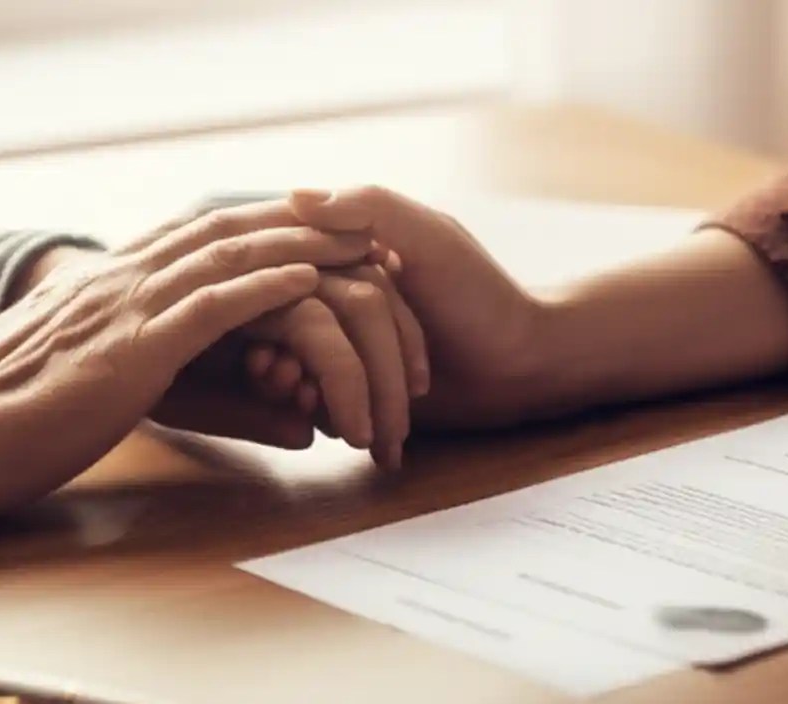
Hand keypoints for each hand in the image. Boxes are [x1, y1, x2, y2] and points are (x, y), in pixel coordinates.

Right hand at [0, 217, 371, 536]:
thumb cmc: (6, 421)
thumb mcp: (71, 379)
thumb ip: (124, 370)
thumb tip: (150, 376)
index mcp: (104, 286)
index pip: (192, 238)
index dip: (255, 226)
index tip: (309, 221)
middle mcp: (117, 282)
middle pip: (221, 232)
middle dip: (293, 219)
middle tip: (353, 214)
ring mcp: (123, 310)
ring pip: (224, 258)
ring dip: (296, 244)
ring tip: (353, 237)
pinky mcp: (129, 350)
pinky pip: (207, 307)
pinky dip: (261, 288)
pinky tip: (305, 279)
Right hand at [267, 186, 546, 429]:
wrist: (519, 368)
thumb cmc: (481, 296)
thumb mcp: (430, 238)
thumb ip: (370, 208)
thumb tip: (297, 196)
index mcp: (344, 251)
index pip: (282, 267)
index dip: (268, 295)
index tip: (270, 318)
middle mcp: (334, 297)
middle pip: (281, 324)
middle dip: (277, 353)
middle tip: (282, 378)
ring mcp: (342, 348)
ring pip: (290, 365)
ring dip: (292, 388)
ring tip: (304, 402)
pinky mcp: (353, 394)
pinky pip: (314, 403)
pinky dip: (317, 413)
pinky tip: (333, 424)